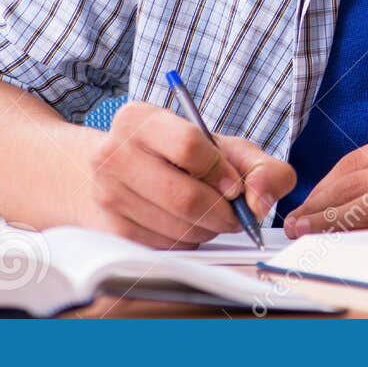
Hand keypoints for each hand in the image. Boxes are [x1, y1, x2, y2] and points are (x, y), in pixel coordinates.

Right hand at [82, 101, 294, 248]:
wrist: (121, 172)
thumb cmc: (181, 158)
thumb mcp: (225, 148)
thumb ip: (261, 167)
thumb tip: (261, 202)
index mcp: (140, 119)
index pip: (189, 145)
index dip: (221, 172)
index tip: (235, 186)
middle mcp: (114, 153)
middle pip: (184, 196)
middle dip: (222, 213)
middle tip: (234, 214)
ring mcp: (107, 193)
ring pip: (177, 227)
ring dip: (207, 229)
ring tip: (209, 216)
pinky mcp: (110, 229)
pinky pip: (164, 247)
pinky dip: (186, 241)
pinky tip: (185, 225)